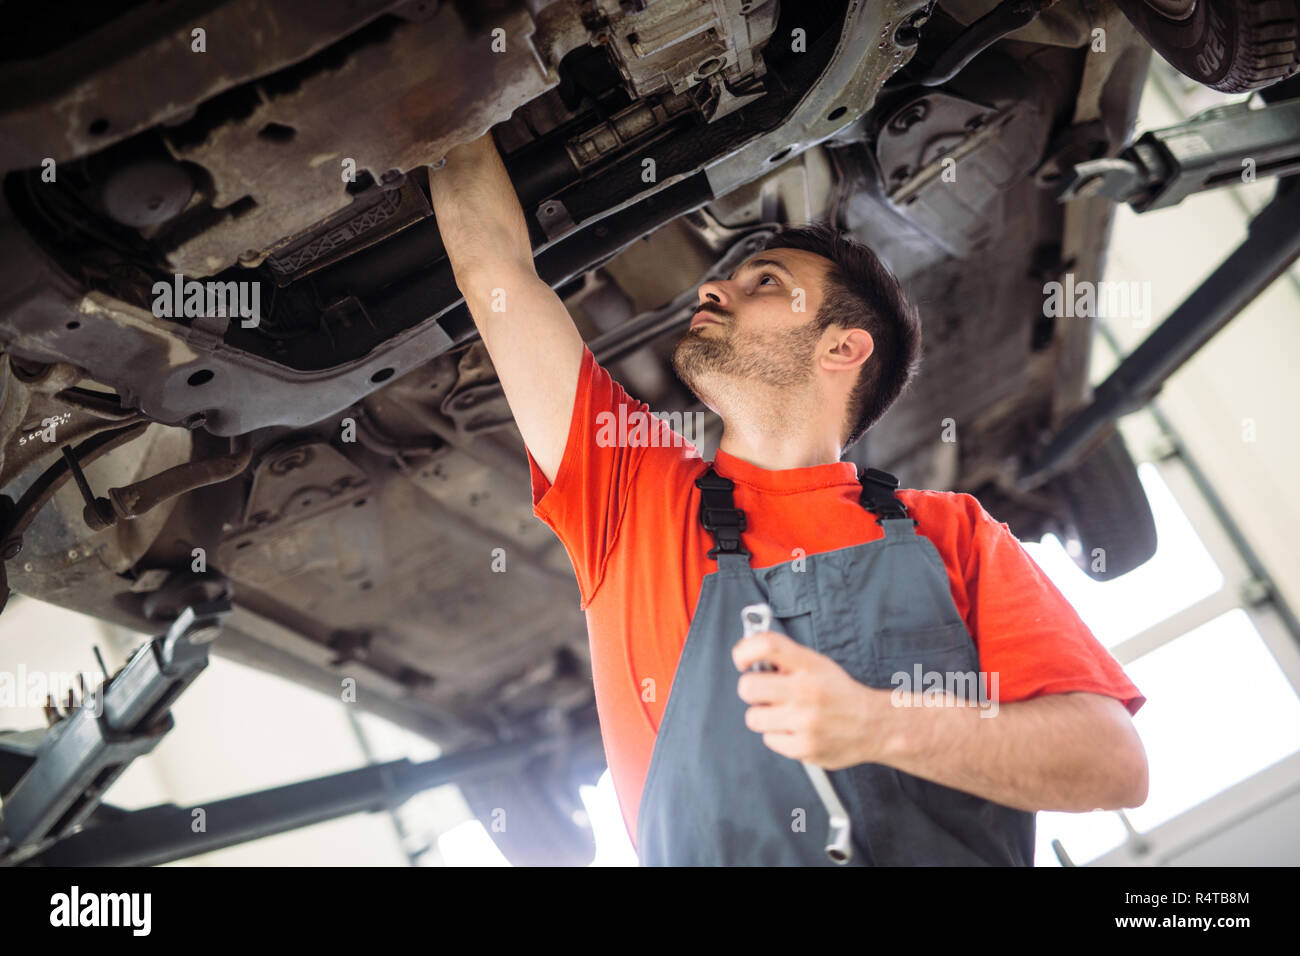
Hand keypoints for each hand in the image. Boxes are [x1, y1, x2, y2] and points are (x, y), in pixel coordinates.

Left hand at [732, 629, 895, 769]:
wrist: (874, 725)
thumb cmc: (837, 692)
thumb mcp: (817, 664)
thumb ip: (784, 658)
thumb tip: (746, 655)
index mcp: (809, 664)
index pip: (766, 645)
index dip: (744, 651)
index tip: (743, 661)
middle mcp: (807, 691)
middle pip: (747, 687)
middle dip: (751, 690)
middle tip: (765, 693)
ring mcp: (805, 721)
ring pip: (753, 717)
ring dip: (764, 716)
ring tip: (785, 714)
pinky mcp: (804, 748)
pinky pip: (768, 739)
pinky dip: (778, 736)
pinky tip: (796, 730)